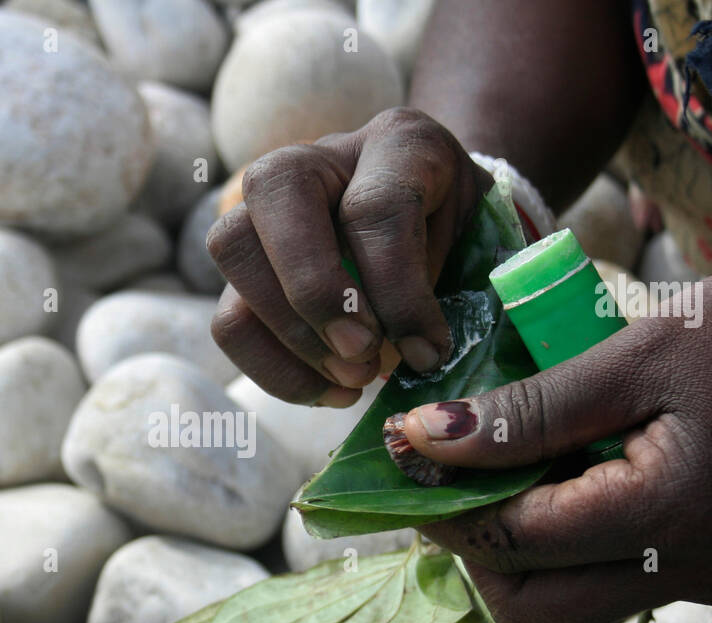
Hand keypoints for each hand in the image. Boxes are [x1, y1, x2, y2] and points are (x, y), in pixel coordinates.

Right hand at [207, 107, 491, 407]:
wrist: (436, 223)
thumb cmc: (464, 241)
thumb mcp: (482, 249)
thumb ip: (462, 287)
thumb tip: (423, 358)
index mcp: (398, 143)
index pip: (375, 207)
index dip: (398, 292)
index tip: (429, 352)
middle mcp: (319, 157)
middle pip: (276, 197)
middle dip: (317, 295)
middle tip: (365, 358)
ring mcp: (267, 204)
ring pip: (233, 250)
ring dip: (290, 336)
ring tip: (353, 381)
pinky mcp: (246, 262)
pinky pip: (229, 317)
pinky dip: (274, 368)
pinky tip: (329, 391)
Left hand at [406, 257, 711, 622]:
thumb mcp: (628, 357)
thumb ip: (526, 411)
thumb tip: (426, 439)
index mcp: (668, 520)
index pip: (516, 544)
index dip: (445, 506)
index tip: (405, 456)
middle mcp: (683, 574)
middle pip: (529, 609)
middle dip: (471, 550)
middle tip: (448, 480)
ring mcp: (696, 580)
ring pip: (562, 604)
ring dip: (512, 551)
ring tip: (496, 472)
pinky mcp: (700, 569)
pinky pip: (601, 581)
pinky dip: (558, 544)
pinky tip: (550, 477)